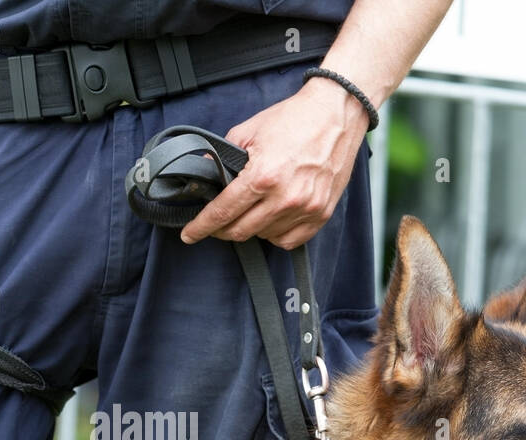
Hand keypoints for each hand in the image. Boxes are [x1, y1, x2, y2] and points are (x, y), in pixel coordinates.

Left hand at [180, 78, 367, 249]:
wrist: (336, 113)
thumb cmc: (293, 119)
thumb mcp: (249, 131)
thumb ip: (223, 156)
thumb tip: (203, 171)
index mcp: (262, 176)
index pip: (222, 212)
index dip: (201, 227)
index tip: (189, 235)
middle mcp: (284, 198)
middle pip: (240, 231)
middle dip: (222, 230)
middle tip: (217, 223)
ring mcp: (305, 208)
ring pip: (263, 236)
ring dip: (251, 228)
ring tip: (251, 209)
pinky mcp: (321, 213)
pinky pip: (289, 240)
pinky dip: (275, 234)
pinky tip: (271, 219)